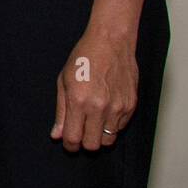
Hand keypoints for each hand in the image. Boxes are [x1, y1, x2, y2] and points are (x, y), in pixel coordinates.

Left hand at [52, 28, 138, 151]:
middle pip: (93, 145)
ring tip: (93, 120)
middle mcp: (100, 107)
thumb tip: (57, 134)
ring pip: (109, 139)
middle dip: (84, 142)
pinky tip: (105, 110)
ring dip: (99, 135)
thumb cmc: (84, 58)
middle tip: (80, 132)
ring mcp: (118, 107)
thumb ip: (61, 111)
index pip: (74, 138)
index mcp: (79, 101)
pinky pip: (120, 127)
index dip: (69, 144)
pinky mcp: (131, 105)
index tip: (68, 142)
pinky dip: (112, 125)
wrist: (110, 42)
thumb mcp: (64, 81)